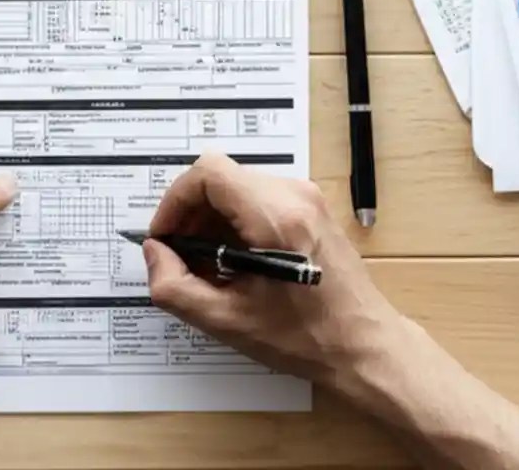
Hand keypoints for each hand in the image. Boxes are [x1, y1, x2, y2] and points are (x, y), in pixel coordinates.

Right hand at [143, 152, 402, 387]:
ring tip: (209, 267)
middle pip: (220, 179)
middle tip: (182, 258)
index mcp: (276, 217)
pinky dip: (234, 224)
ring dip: (211, 221)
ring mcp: (307, 199)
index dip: (175, 200)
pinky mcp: (312, 209)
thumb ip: (175, 286)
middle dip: (190, 215)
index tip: (165, 237)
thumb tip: (154, 252)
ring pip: (237, 188)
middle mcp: (294, 196)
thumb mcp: (226, 322)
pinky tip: (235, 264)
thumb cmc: (303, 339)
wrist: (364, 346)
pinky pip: (258, 199)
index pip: (208, 172)